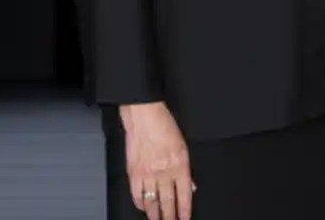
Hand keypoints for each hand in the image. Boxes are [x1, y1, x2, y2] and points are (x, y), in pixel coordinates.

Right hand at [120, 102, 195, 219]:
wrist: (144, 116)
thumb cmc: (164, 126)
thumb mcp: (182, 146)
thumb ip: (186, 169)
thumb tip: (190, 186)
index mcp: (180, 165)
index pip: (184, 194)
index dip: (185, 209)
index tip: (185, 218)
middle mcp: (164, 172)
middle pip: (168, 201)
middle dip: (170, 216)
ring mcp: (147, 173)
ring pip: (152, 200)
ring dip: (155, 214)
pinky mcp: (133, 172)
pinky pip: (136, 193)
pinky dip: (140, 202)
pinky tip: (143, 207)